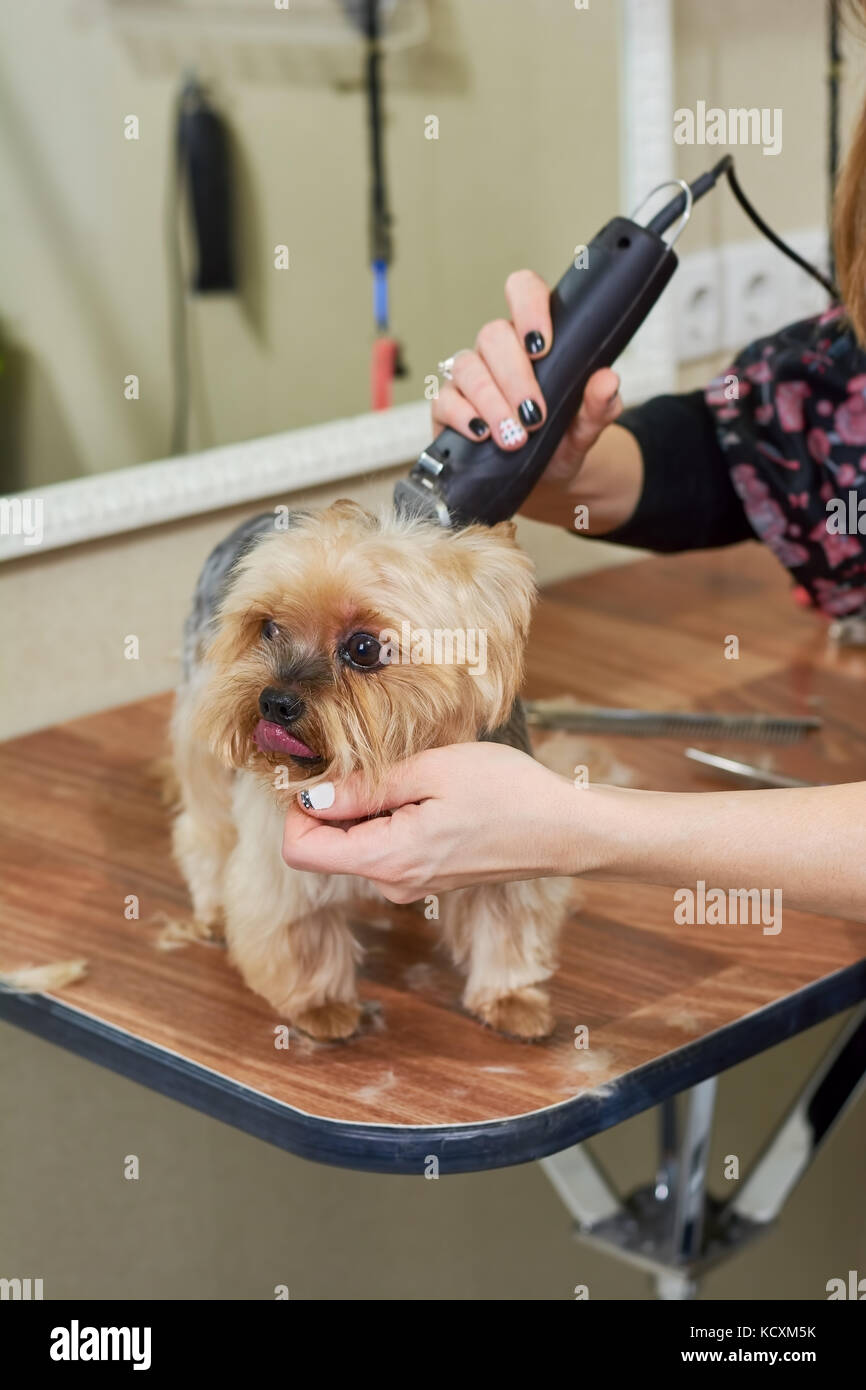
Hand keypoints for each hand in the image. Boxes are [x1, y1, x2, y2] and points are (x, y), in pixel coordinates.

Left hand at [281, 741, 593, 901]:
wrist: (565, 829)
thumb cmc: (508, 793)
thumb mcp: (432, 770)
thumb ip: (365, 787)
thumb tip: (312, 797)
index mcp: (387, 859)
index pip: (300, 849)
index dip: (298, 808)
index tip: (323, 771)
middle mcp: (392, 884)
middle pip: (326, 846)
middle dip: (335, 803)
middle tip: (376, 762)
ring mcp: (410, 885)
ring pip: (357, 844)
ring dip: (368, 807)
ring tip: (416, 775)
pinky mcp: (428, 878)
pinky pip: (386, 847)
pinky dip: (390, 817)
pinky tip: (429, 792)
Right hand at [432, 268, 622, 489]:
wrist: (540, 479)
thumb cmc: (562, 441)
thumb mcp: (587, 428)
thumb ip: (599, 404)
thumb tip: (607, 379)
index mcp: (534, 339)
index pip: (524, 292)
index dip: (528, 307)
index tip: (542, 346)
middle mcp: (498, 351)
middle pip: (493, 335)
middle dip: (515, 377)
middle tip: (534, 416)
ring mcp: (469, 377)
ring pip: (467, 366)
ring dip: (491, 402)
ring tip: (514, 437)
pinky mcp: (448, 408)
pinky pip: (445, 400)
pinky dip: (462, 416)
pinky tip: (482, 434)